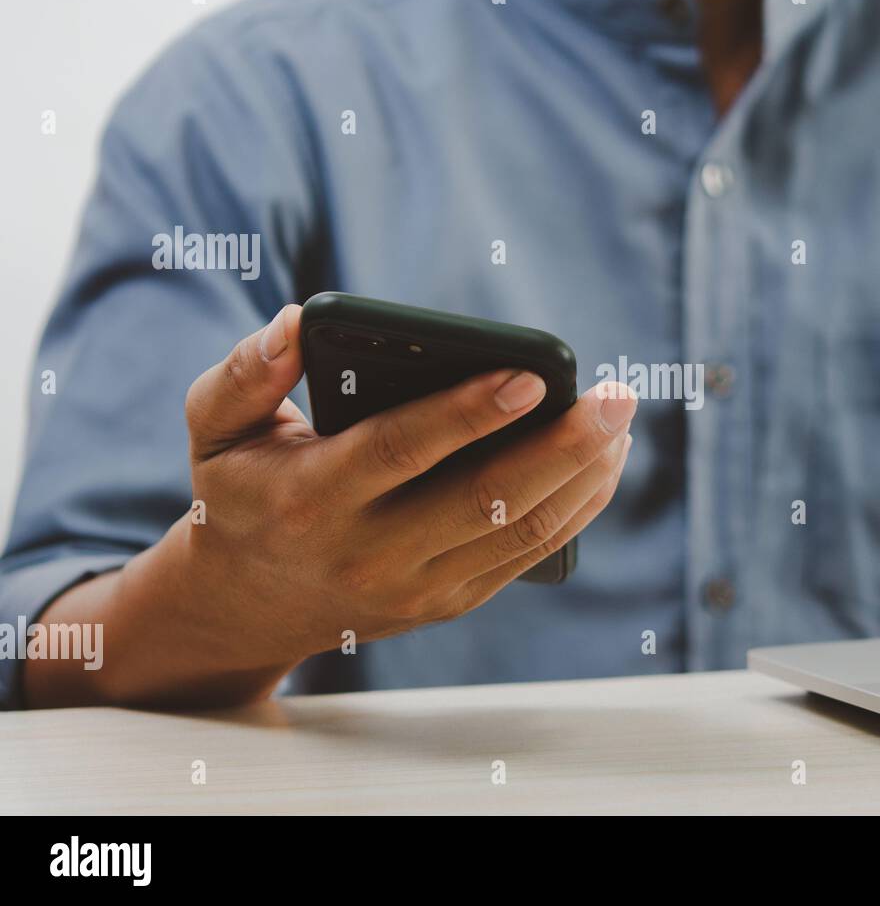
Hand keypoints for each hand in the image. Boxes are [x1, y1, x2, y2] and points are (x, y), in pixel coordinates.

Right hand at [27, 304, 634, 707]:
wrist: (251, 602)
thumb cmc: (243, 492)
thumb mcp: (215, 429)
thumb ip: (247, 372)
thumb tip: (302, 320)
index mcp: (310, 498)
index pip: (401, 451)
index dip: (467, 414)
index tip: (531, 376)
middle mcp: (369, 553)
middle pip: (485, 500)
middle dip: (562, 446)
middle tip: (618, 396)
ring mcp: (416, 587)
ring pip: (520, 534)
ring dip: (583, 477)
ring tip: (621, 423)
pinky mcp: (450, 602)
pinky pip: (527, 557)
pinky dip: (575, 510)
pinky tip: (603, 464)